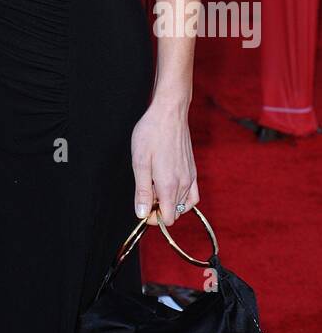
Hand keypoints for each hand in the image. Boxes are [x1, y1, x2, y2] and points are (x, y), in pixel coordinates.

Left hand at [131, 100, 198, 226]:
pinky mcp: (193, 170)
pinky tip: (171, 188)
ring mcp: (190, 177)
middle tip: (145, 192)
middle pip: (175, 212)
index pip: (168, 218)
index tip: (143, 208)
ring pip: (183, 204)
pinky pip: (193, 195)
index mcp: (169, 185)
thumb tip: (142, 214)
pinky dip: (183, 198)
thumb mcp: (140, 162)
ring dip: (169, 202)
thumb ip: (142, 190)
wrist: (169, 113)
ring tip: (154, 187)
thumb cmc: (152, 133)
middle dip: (159, 209)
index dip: (154, 219)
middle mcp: (183, 184)